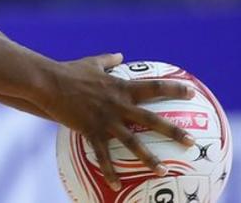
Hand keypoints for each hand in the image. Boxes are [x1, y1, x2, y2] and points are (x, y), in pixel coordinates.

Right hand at [39, 53, 195, 189]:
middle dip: (174, 131)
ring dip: (149, 158)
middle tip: (192, 143)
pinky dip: (109, 171)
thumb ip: (108, 60)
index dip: (174, 89)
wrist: (48, 83)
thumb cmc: (69, 71)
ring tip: (164, 172)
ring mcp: (106, 120)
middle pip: (152, 119)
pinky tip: (116, 185)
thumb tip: (120, 55)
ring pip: (133, 142)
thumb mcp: (92, 62)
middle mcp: (118, 105)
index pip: (154, 87)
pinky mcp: (91, 131)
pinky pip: (103, 155)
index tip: (193, 93)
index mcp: (121, 87)